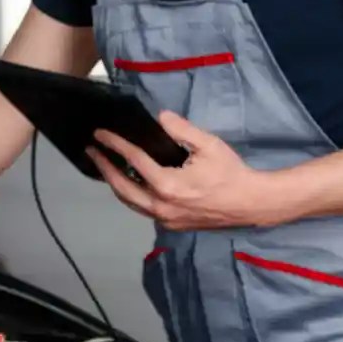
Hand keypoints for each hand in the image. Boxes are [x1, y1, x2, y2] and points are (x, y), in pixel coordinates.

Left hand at [85, 110, 280, 229]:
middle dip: (104, 168)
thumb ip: (181, 129)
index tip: (100, 134)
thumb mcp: (208, 145)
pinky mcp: (172, 224)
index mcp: (168, 185)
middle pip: (122, 187)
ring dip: (115, 183)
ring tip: (104, 166)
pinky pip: (144, 209)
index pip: (133, 161)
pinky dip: (132, 195)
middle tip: (92, 151)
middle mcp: (161, 206)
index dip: (114, 145)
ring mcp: (165, 219)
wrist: (251, 203)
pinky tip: (129, 182)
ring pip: (130, 202)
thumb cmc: (230, 172)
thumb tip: (160, 117)